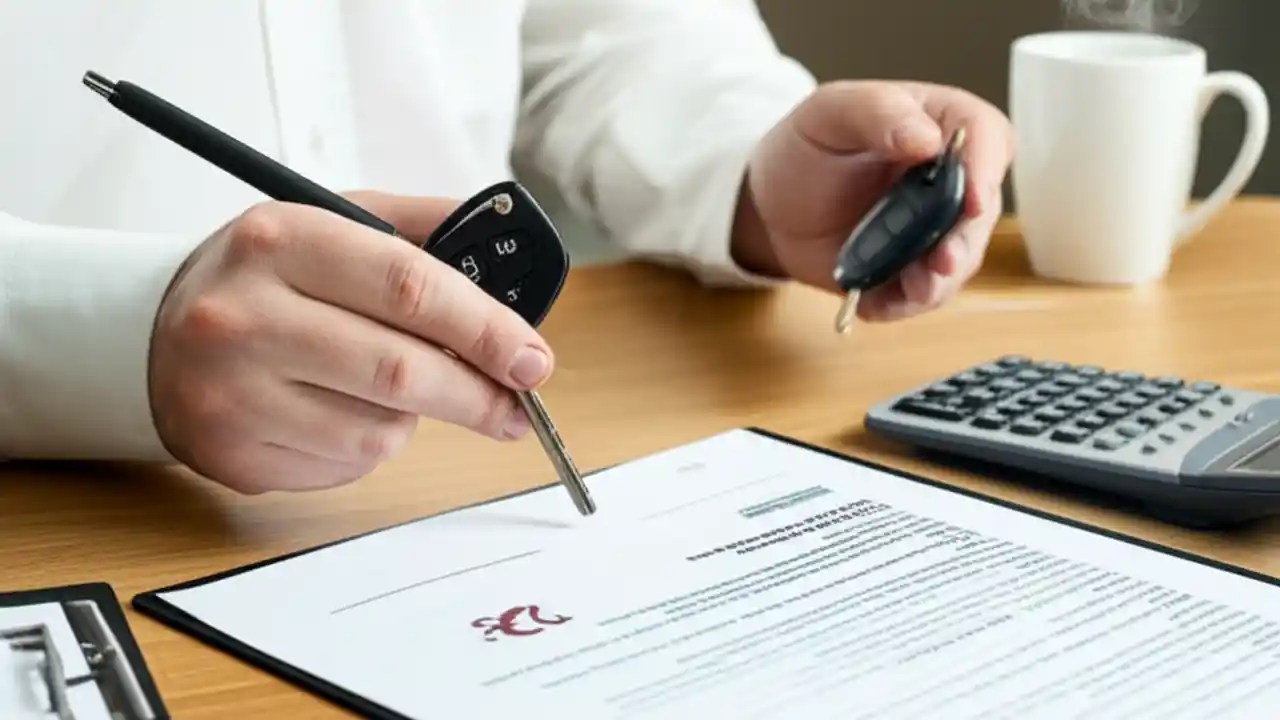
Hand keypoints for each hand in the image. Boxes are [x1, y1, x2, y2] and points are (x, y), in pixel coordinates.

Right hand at [149, 193, 553, 492]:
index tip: (531, 357)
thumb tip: (507, 261)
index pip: (410, 286)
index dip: (485, 328)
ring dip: (412, 419)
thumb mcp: (332, 221)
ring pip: (379, 430)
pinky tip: (338, 413)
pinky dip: (367, 447)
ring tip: (390, 390)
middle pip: (401, 370)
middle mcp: (245, 316)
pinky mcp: (231, 454)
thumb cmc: (266, 278)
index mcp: (282, 240)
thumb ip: (420, 230)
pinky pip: (344, 466)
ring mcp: (231, 393)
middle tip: (515, 406)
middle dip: (477, 394)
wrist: (156, 335)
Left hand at [733, 80, 1013, 320]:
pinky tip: (874, 304)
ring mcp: (934, 231)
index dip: (986, 169)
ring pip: (958, 260)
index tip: (972, 199)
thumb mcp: (829, 113)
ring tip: (917, 288)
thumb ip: (877, 112)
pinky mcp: (912, 270)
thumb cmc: (806, 146)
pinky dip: (903, 304)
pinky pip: (921, 294)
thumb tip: (927, 138)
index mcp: (941, 124)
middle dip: (964, 241)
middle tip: (942, 260)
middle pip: (979, 211)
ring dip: (939, 280)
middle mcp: (949, 180)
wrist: (772, 204)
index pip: (987, 138)